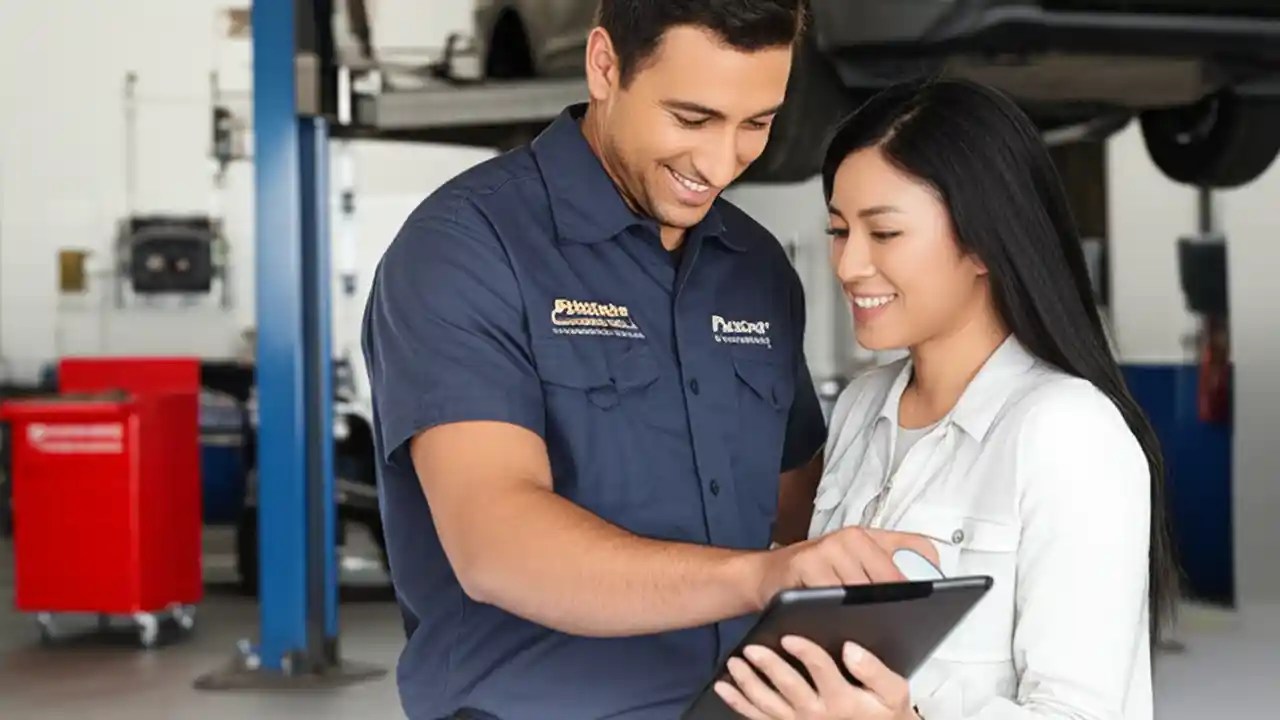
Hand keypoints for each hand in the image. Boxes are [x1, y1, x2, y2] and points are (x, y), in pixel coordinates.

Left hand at [713, 636, 918, 719]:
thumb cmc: (885, 713)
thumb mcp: (893, 693)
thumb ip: (874, 670)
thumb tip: (851, 649)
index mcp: (842, 699)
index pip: (820, 670)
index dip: (804, 652)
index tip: (788, 637)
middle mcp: (817, 713)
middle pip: (788, 686)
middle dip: (768, 666)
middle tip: (751, 649)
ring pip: (768, 703)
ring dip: (748, 683)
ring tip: (734, 663)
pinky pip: (759, 717)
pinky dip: (739, 704)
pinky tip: (724, 688)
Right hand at [753, 527, 937, 609]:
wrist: (763, 575)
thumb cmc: (810, 577)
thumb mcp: (847, 567)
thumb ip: (877, 576)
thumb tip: (917, 598)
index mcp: (867, 536)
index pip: (917, 546)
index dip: (932, 569)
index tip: (938, 594)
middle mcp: (851, 537)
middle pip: (893, 577)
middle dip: (898, 603)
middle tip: (900, 624)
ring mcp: (829, 548)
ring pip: (865, 590)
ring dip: (868, 613)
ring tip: (868, 626)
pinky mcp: (807, 563)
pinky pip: (834, 596)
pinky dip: (840, 614)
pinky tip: (839, 622)